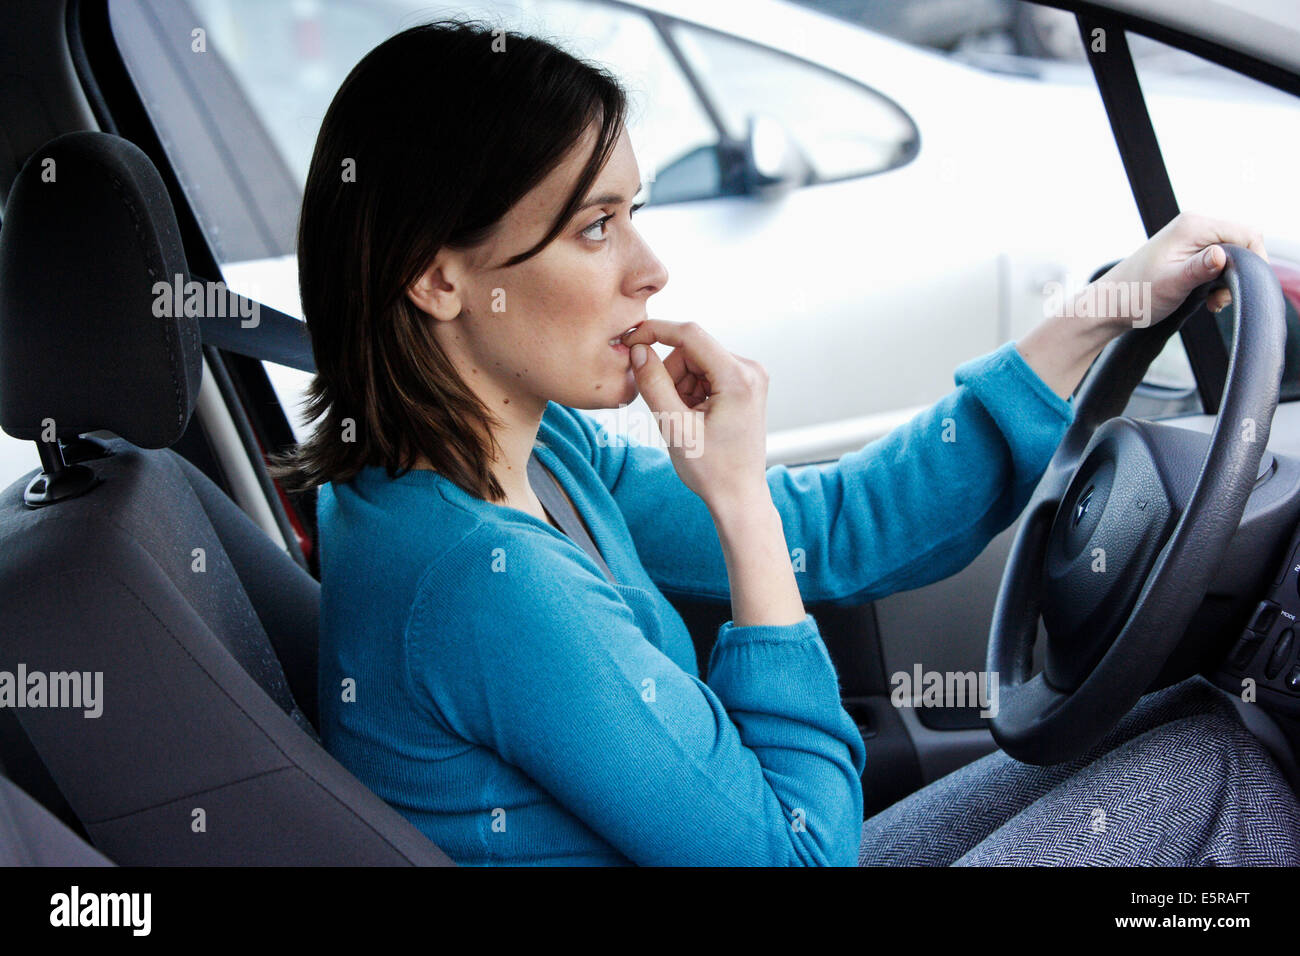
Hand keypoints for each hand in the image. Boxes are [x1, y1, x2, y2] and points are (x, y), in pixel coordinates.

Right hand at [619, 320, 770, 511]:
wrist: (738, 496)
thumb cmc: (711, 470)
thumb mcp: (674, 427)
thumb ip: (653, 384)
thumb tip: (638, 350)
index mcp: (738, 378)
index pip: (690, 334)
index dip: (656, 331)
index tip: (630, 340)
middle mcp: (750, 369)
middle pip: (692, 349)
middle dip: (670, 373)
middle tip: (668, 410)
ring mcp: (750, 376)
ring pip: (696, 361)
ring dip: (680, 384)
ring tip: (685, 419)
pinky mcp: (744, 384)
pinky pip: (706, 372)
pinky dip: (691, 390)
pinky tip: (694, 417)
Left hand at [1015, 212, 1269, 398]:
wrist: (1109, 305)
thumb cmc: (1136, 295)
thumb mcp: (1172, 284)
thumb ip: (1200, 269)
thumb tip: (1221, 255)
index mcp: (1193, 226)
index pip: (1247, 234)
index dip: (1253, 260)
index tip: (1240, 287)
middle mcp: (1194, 226)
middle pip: (1241, 244)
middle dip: (1239, 273)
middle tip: (1219, 299)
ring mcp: (1190, 239)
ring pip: (1230, 256)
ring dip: (1227, 281)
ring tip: (1211, 302)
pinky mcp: (1187, 253)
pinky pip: (1217, 263)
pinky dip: (1217, 282)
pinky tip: (1207, 298)